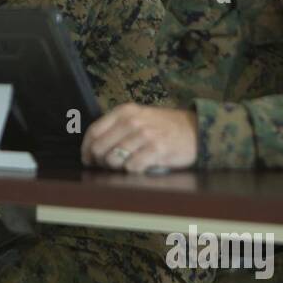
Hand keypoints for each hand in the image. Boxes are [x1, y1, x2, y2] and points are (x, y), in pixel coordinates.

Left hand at [82, 105, 198, 172]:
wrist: (195, 130)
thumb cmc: (163, 126)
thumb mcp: (138, 117)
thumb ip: (116, 128)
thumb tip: (91, 149)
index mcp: (124, 111)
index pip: (93, 131)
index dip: (87, 149)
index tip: (88, 159)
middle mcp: (132, 121)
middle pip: (100, 147)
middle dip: (101, 161)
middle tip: (109, 165)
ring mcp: (145, 135)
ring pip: (114, 159)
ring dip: (117, 167)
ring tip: (127, 164)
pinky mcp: (156, 149)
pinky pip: (132, 167)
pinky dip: (133, 171)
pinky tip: (141, 166)